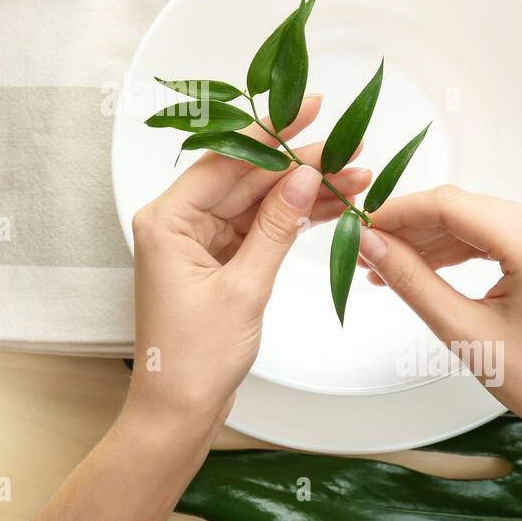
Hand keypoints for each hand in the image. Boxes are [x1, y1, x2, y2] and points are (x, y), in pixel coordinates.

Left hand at [125, 94, 370, 435]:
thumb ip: (275, 228)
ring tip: (355, 177)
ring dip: (304, 191)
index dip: (272, 133)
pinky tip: (330, 206)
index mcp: (166, 220)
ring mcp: (198, 242)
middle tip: (348, 147)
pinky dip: (292, 220)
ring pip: (257, 202)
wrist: (179, 412)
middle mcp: (177, 224)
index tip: (308, 108)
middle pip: (246, 178)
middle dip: (300, 163)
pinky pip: (258, 228)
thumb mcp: (243, 287)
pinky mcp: (217, 262)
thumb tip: (304, 178)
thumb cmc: (191, 360)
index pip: (226, 160)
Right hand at [358, 185, 521, 520]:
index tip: (364, 229)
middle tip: (369, 252)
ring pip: (473, 216)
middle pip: (461, 206)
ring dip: (430, 237)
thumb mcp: (462, 331)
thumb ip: (411, 279)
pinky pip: (492, 230)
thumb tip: (370, 244)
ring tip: (389, 265)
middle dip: (411, 227)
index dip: (399, 213)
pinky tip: (425, 264)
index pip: (450, 206)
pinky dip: (456, 245)